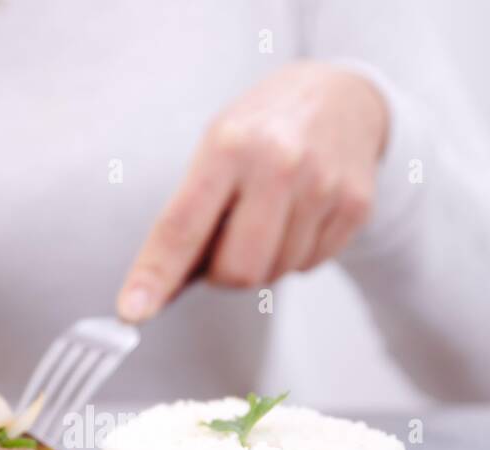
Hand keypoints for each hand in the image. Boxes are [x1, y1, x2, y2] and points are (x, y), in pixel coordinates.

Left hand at [116, 62, 387, 322]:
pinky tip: (299, 214)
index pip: (182, 228)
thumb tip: (159, 289)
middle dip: (224, 274)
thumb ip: (190, 214)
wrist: (342, 97)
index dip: (155, 275)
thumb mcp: (216, 148)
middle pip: (238, 271)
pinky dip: (296, 253)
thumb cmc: (262, 131)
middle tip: (226, 244)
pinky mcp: (356, 206)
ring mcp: (323, 187)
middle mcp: (278, 165)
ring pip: (275, 273)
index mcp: (228, 147)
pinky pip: (310, 266)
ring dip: (263, 261)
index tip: (132, 312)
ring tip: (270, 215)